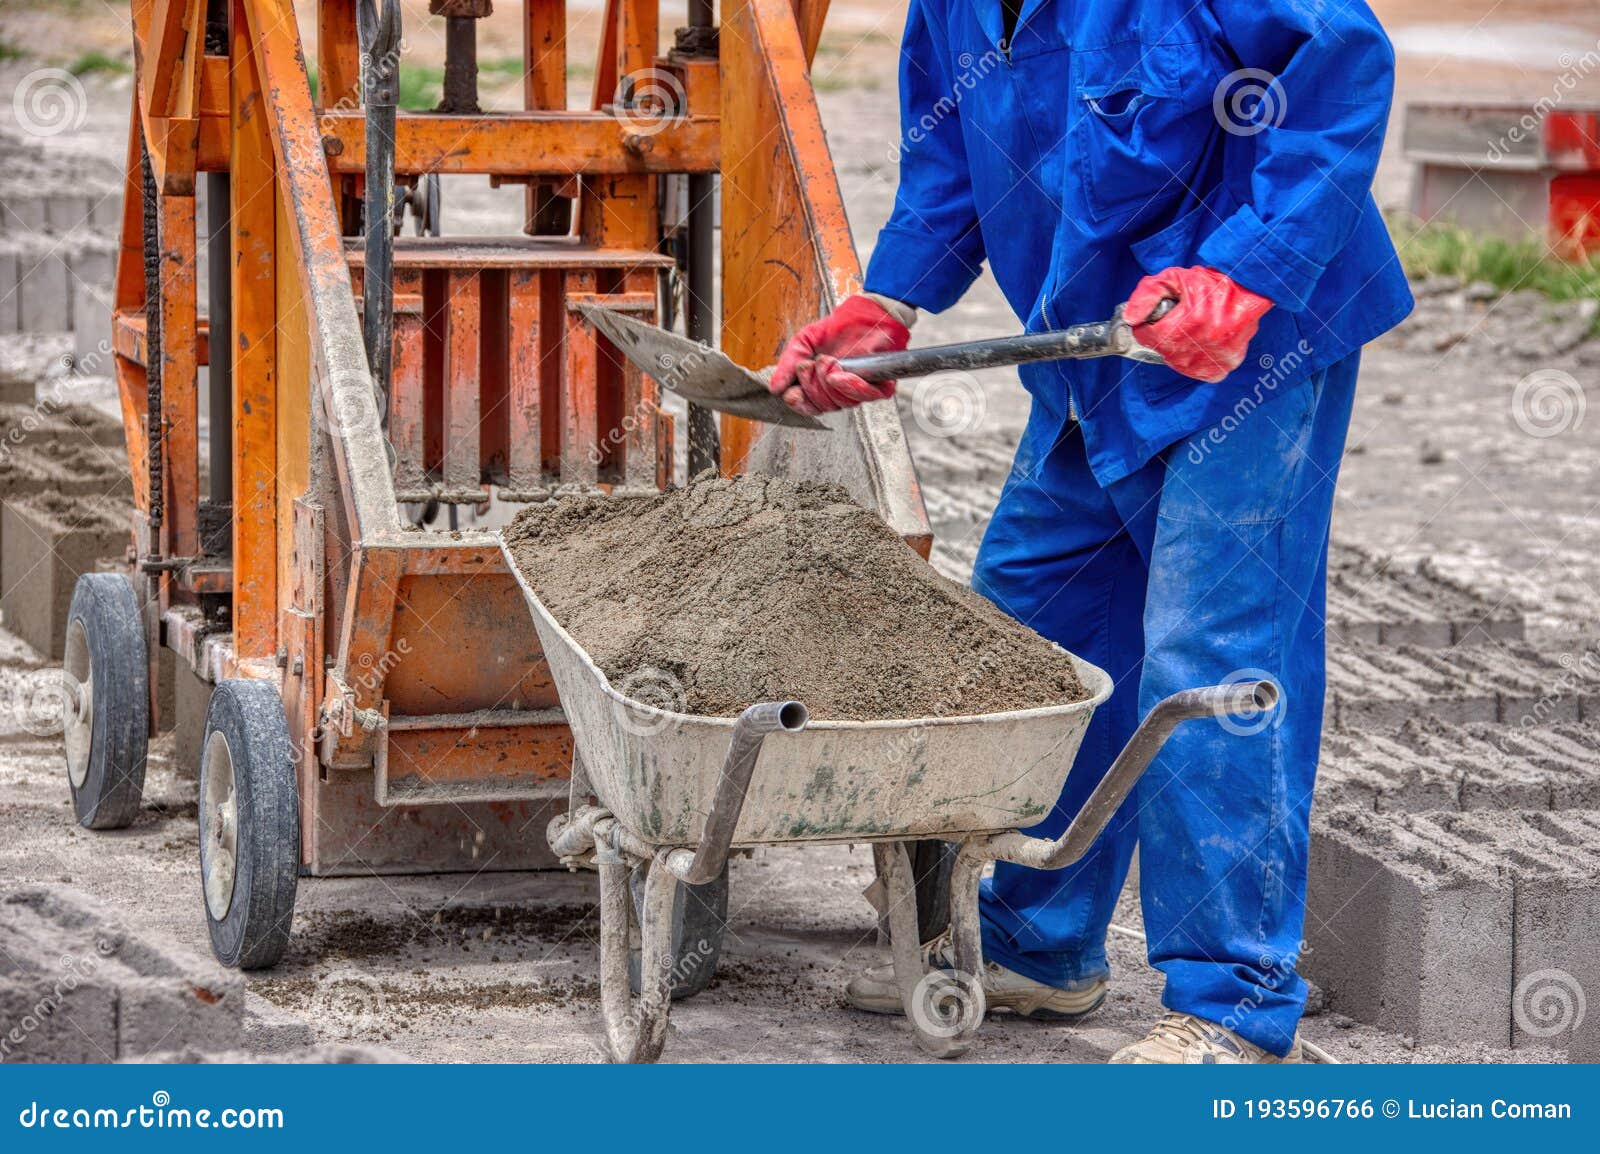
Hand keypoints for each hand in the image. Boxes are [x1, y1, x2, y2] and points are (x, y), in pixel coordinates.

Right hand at [769, 295, 911, 414]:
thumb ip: (788, 364)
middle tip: (811, 365)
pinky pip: (862, 397)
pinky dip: (850, 386)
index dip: (799, 403)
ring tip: (828, 361)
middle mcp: (837, 392)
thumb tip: (774, 388)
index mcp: (818, 385)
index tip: (794, 393)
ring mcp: (857, 391)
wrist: (864, 314)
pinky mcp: (878, 388)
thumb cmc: (836, 328)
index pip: (807, 406)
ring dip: (829, 383)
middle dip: (813, 386)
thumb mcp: (804, 341)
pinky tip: (842, 374)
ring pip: (839, 403)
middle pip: (821, 407)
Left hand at [1128, 266, 1272, 382]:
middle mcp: (1198, 346)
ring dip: (1178, 347)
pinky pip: (1194, 371)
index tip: (1161, 316)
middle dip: (1165, 334)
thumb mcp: (1176, 278)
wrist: (1252, 292)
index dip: (1149, 324)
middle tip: (1182, 318)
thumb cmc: (1212, 283)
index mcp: (1186, 323)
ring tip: (1194, 328)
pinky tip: (1203, 342)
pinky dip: (1194, 359)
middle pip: (1160, 349)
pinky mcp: (1220, 368)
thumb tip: (1131, 319)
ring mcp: (1210, 360)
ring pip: (1175, 361)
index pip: (1146, 335)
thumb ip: (1147, 294)